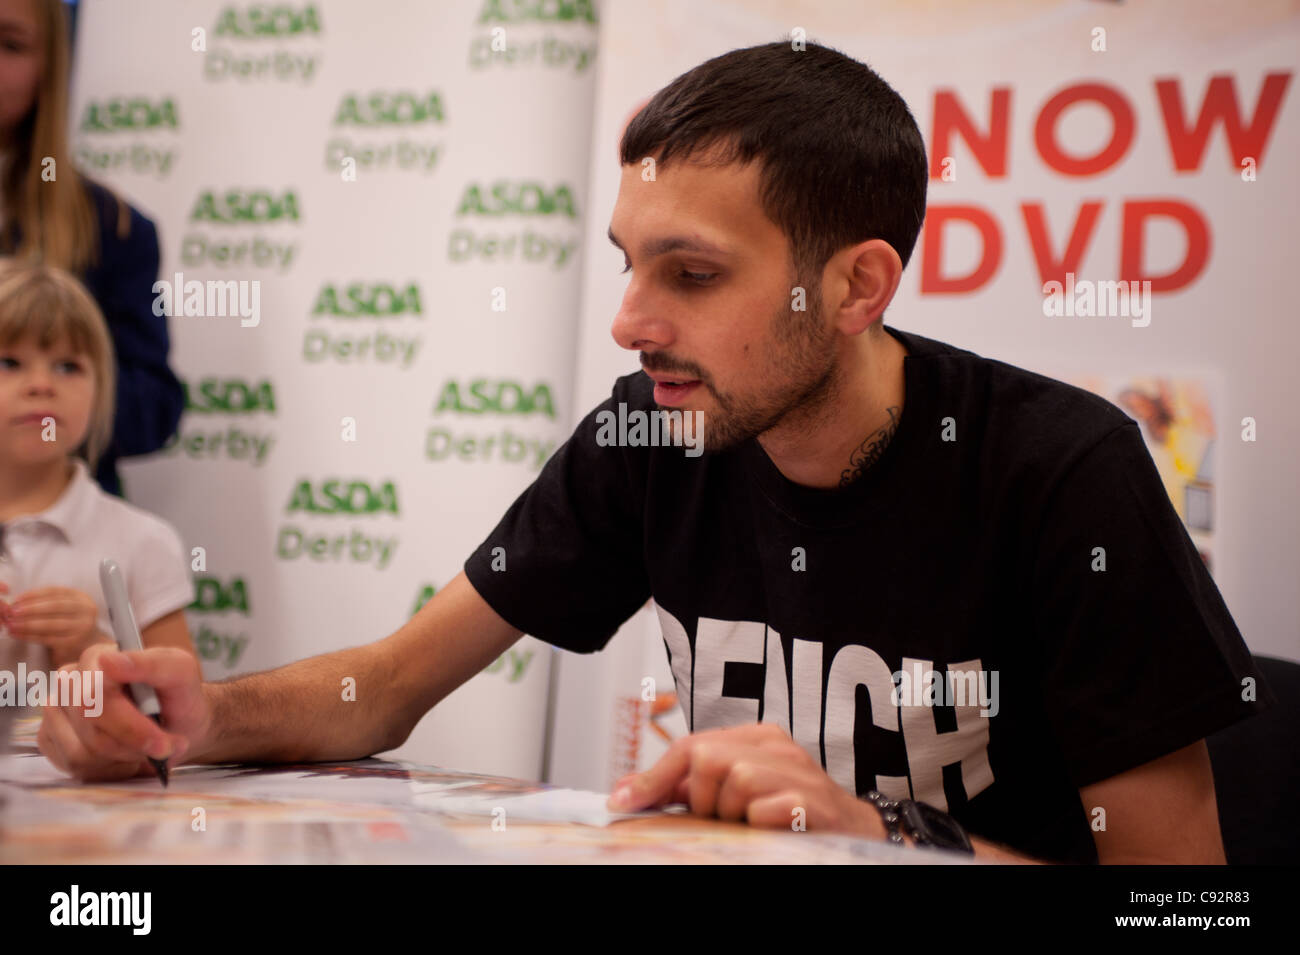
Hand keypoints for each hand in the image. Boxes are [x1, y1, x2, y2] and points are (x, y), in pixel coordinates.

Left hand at [3, 587, 109, 664]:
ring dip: (27, 624)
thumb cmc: (69, 624)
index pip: (56, 592)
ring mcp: (82, 628)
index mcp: (82, 598)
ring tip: (11, 624)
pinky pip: (47, 638)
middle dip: (31, 608)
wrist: (86, 646)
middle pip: (55, 607)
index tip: (17, 599)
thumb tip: (19, 603)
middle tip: (12, 611)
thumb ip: (49, 602)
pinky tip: (17, 634)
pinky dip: (29, 636)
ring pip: (51, 624)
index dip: (35, 594)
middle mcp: (86, 611)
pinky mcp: (73, 643)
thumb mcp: (66, 609)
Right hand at [38, 642, 213, 781]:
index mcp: (95, 658)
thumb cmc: (179, 693)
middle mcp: (69, 682)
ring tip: (149, 748)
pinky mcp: (52, 739)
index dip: (129, 726)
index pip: (93, 699)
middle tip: (165, 747)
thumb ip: (150, 664)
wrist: (180, 722)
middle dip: (133, 744)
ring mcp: (57, 712)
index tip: (162, 742)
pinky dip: (109, 769)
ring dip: (124, 758)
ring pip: (80, 753)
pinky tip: (129, 757)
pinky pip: (73, 767)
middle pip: (88, 728)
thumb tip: (107, 659)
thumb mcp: (180, 671)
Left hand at [606, 723, 888, 836]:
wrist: (856, 834)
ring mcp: (797, 772)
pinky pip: (765, 810)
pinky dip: (759, 825)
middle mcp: (776, 747)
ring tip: (750, 825)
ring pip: (735, 780)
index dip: (653, 776)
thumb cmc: (791, 812)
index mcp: (756, 738)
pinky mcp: (812, 802)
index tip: (621, 803)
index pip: (691, 745)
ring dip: (733, 814)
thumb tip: (628, 791)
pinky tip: (771, 829)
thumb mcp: (738, 793)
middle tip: (721, 819)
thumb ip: (690, 787)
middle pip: (707, 758)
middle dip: (702, 798)